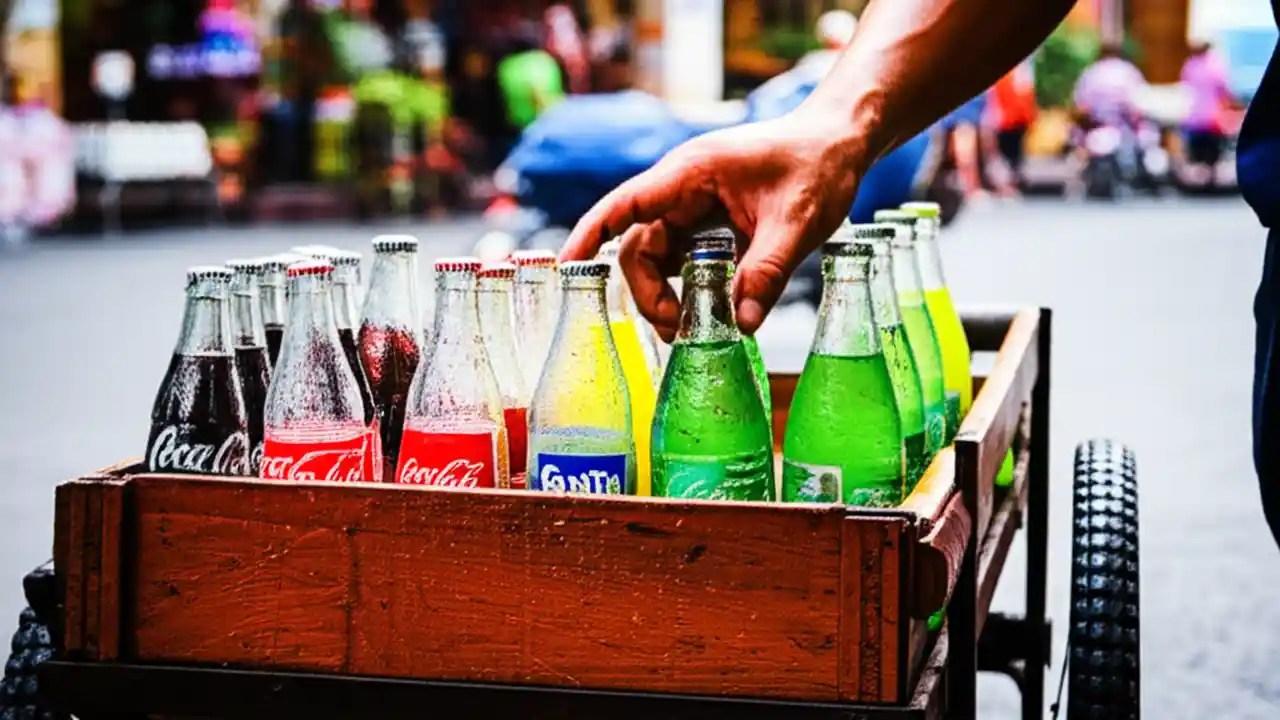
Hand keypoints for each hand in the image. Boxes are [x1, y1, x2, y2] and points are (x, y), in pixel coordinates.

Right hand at [560, 108, 867, 340]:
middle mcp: (683, 187)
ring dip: (664, 293)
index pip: (624, 205)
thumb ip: (767, 274)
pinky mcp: (708, 220)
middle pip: (638, 245)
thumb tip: (742, 326)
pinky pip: (682, 258)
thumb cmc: (818, 165)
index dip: (590, 236)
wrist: (840, 144)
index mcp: (692, 173)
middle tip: (679, 330)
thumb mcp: (797, 224)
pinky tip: (705, 312)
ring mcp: (693, 204)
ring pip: (657, 256)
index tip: (567, 267)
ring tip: (692, 329)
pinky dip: (686, 286)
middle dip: (647, 291)